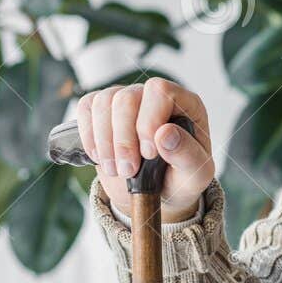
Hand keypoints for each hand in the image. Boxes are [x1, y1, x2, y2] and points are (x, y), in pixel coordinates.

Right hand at [75, 78, 214, 222]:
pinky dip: (89, 136)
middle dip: (123, 139)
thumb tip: (165, 134)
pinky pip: (86, 107)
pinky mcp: (104, 109)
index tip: (149, 154)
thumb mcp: (195, 176)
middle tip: (128, 170)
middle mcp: (155, 96)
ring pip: (103, 102)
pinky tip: (101, 157)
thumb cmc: (181, 178)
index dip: (149, 122)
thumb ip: (188, 155)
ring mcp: (128, 99)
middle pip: (127, 98)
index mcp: (186, 104)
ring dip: (105, 141)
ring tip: (117, 170)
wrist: (159, 190)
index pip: (160, 91)